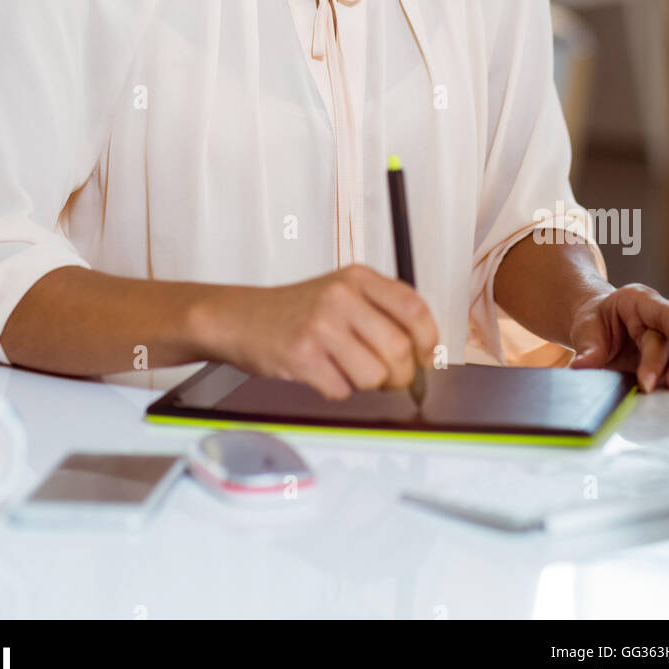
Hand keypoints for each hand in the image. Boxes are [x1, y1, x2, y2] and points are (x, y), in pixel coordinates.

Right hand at [197, 264, 439, 400]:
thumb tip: (424, 353)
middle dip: (399, 376)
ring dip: (366, 384)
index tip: (423, 357)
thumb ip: (382, 312)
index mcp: (358, 277)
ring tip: (346, 370)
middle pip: (399, 349)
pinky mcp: (302, 355)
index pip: (415, 309)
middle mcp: (341, 296)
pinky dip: (337, 390)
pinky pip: (342, 390)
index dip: (427, 341)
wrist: (240, 317)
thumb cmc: (296, 310)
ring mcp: (320, 325)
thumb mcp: (342, 292)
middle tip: (388, 378)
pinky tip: (322, 372)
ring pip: (374, 375)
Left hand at [568, 284, 668, 392]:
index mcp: (640, 302)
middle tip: (646, 384)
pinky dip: (665, 388)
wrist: (594, 330)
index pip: (666, 314)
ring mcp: (662, 345)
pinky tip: (663, 400)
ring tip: (666, 393)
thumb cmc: (594, 322)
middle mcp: (657, 323)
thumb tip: (581, 366)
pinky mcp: (661, 366)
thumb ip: (587, 348)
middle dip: (659, 364)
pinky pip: (666, 376)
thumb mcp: (585, 329)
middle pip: (666, 343)